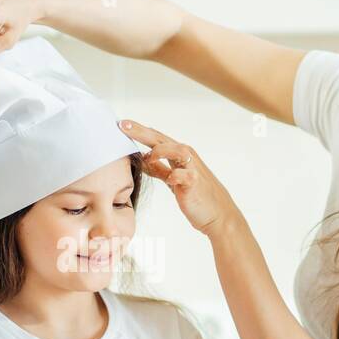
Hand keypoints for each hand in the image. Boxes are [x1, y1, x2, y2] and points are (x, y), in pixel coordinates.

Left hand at [118, 120, 240, 236]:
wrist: (217, 214)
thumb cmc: (195, 195)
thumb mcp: (173, 179)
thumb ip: (159, 168)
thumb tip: (142, 160)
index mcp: (179, 154)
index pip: (156, 137)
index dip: (138, 131)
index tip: (121, 124)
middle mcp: (186, 156)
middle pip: (161, 139)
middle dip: (141, 131)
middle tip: (123, 125)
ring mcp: (192, 168)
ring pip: (175, 150)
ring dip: (159, 151)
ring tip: (148, 159)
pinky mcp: (195, 182)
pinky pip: (183, 174)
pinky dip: (174, 176)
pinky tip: (169, 180)